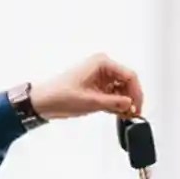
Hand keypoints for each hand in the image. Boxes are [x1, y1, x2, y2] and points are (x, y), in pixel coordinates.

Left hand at [29, 53, 144, 120]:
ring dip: (124, 102)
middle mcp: (102, 67)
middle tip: (133, 114)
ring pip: (121, 89)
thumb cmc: (59, 95)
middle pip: (127, 82)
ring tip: (125, 116)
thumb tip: (130, 104)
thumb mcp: (91, 101)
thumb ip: (114, 103)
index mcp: (101, 63)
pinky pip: (113, 94)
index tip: (137, 107)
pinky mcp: (96, 87)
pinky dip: (116, 104)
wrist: (42, 101)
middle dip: (131, 98)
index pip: (129, 75)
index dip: (136, 93)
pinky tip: (118, 113)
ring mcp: (99, 77)